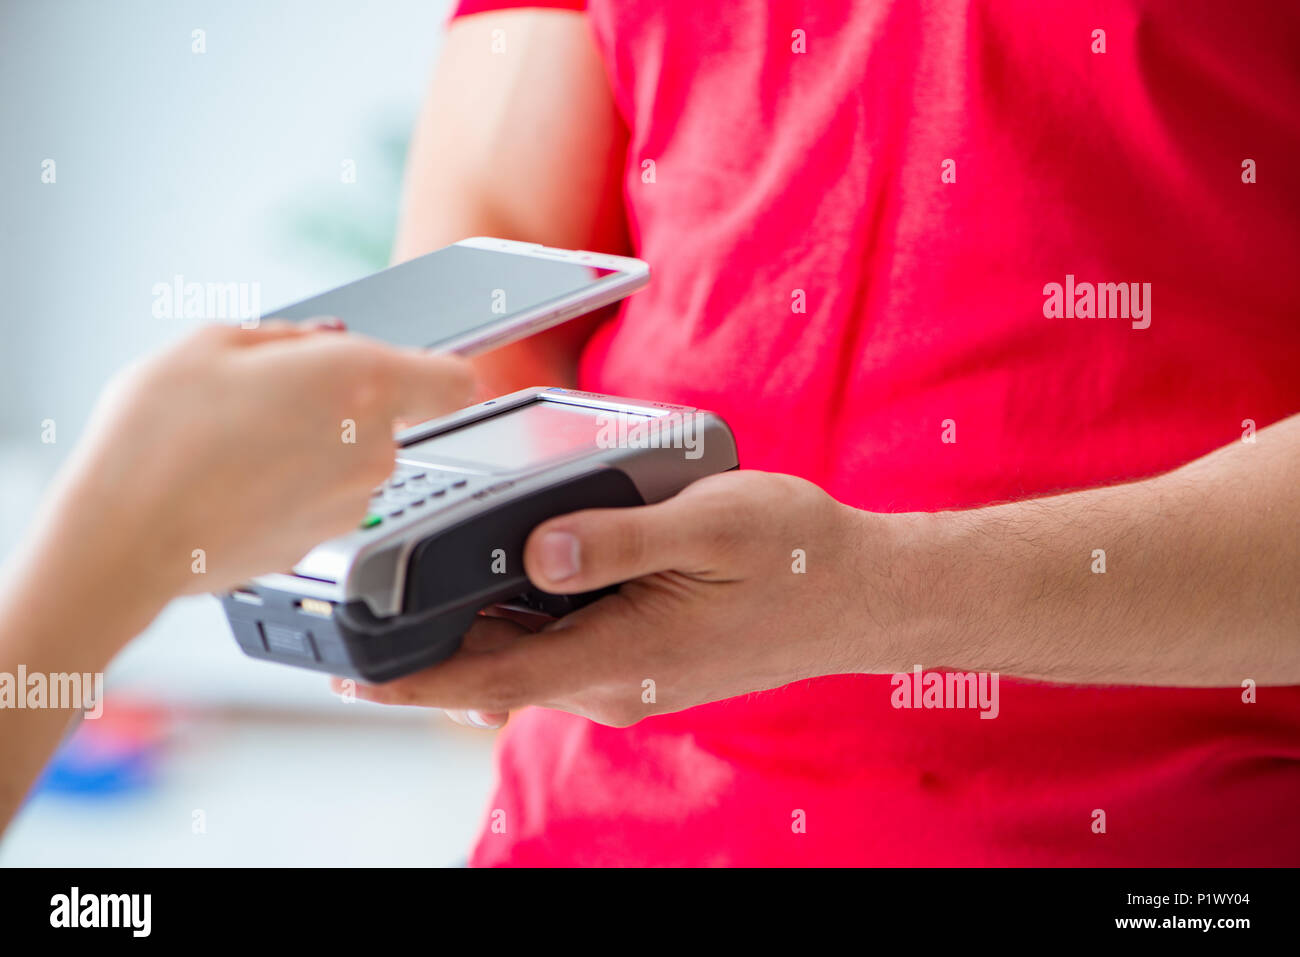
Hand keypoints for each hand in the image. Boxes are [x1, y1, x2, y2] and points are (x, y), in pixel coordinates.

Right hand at [46, 321, 473, 600]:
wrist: (126, 537)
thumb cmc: (161, 437)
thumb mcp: (214, 343)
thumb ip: (290, 337)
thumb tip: (320, 343)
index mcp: (360, 381)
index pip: (454, 378)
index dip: (436, 370)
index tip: (416, 367)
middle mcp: (372, 445)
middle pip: (388, 414)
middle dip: (341, 399)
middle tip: (270, 395)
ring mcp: (353, 500)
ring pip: (353, 457)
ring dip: (315, 445)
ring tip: (241, 442)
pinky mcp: (325, 540)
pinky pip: (324, 497)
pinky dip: (294, 488)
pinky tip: (237, 482)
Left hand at [341, 471, 907, 726]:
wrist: (864, 596)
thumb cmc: (798, 557)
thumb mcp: (711, 525)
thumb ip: (618, 538)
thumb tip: (538, 550)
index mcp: (623, 654)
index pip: (491, 678)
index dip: (412, 679)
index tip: (351, 674)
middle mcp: (617, 680)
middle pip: (496, 669)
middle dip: (429, 646)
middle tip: (368, 606)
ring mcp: (631, 676)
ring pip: (528, 658)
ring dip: (476, 630)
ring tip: (431, 582)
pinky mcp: (644, 661)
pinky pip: (563, 648)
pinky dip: (523, 623)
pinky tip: (518, 576)